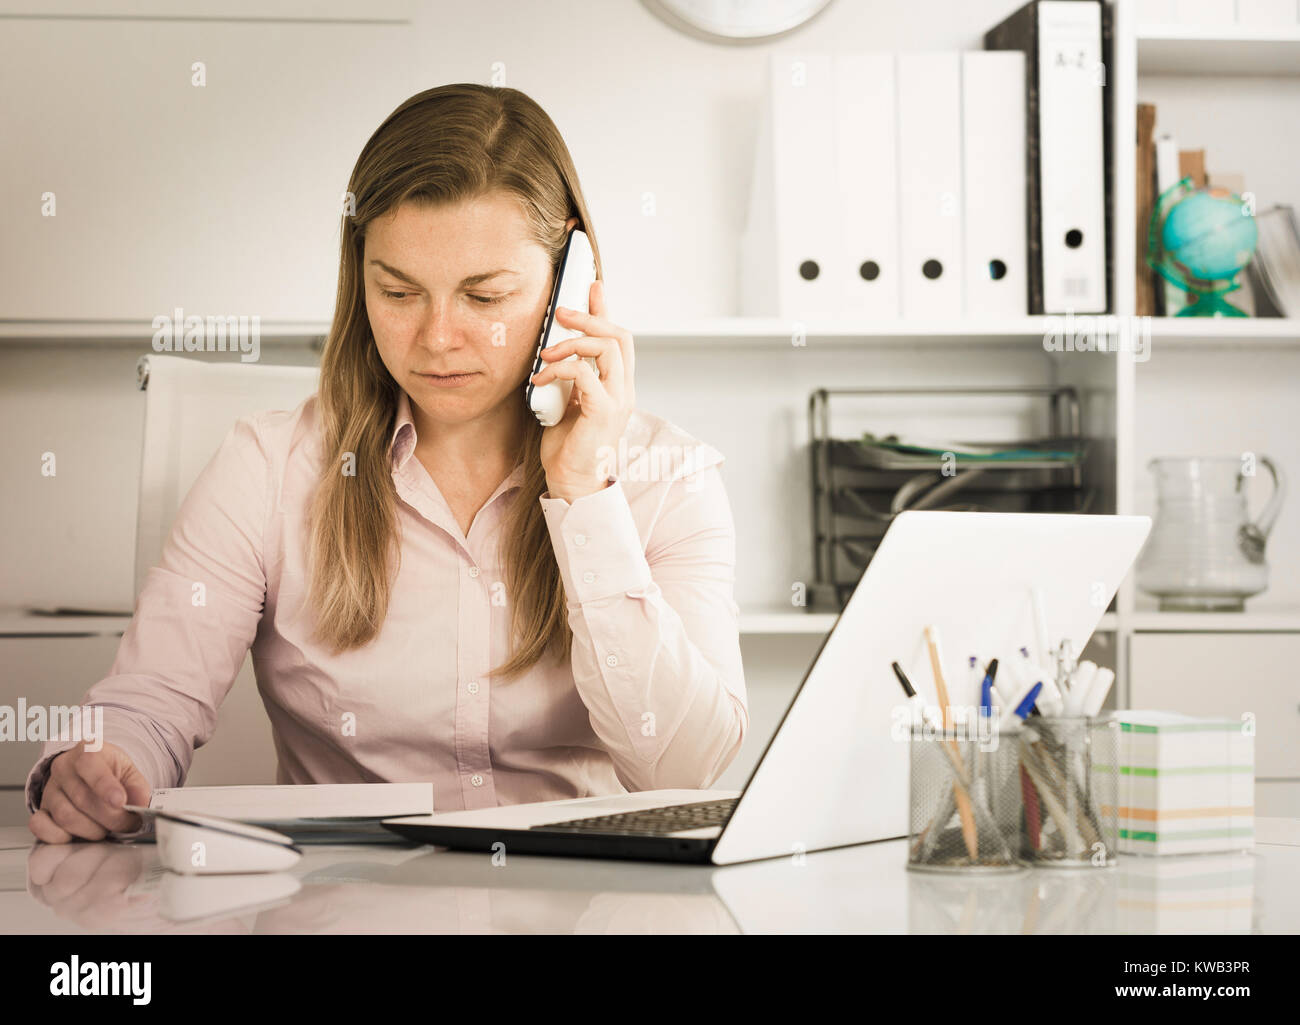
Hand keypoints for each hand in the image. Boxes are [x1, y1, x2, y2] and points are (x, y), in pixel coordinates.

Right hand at [28, 741, 150, 842]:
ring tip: (106, 828)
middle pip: (83, 799)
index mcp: (87, 751)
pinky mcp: (41, 809)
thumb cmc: (108, 770)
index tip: (120, 801)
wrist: (87, 770)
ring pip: (66, 816)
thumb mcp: (128, 770)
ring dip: (92, 830)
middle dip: (110, 817)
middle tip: (127, 823)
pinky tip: (77, 835)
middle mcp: (63, 768)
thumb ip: (138, 785)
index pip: (90, 765)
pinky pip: (41, 826)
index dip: (105, 786)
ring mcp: (50, 790)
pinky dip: (60, 837)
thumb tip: (141, 802)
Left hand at [532, 278, 634, 501]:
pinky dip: (561, 369)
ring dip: (573, 342)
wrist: (571, 481)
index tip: (592, 286)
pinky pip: (586, 374)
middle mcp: (624, 389)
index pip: (620, 338)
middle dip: (590, 317)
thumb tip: (558, 351)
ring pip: (608, 348)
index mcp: (618, 385)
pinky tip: (541, 378)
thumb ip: (571, 375)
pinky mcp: (604, 412)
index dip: (606, 310)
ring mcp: (618, 400)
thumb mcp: (568, 400)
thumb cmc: (568, 446)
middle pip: (619, 335)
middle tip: (561, 312)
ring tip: (546, 354)